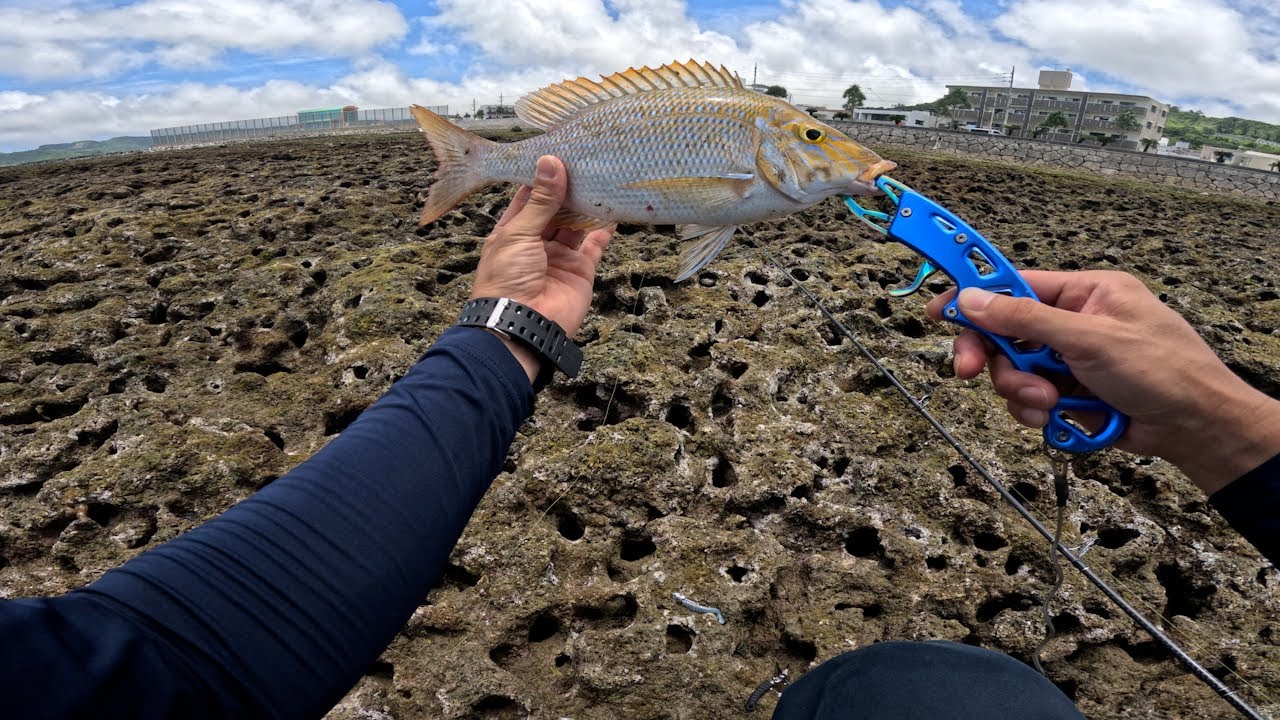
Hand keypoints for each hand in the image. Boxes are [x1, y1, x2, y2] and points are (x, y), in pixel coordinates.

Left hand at [470, 155, 612, 380]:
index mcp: (512, 233)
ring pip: (575, 225)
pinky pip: (594, 246)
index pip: (528, 198)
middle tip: (585, 161)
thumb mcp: (518, 233)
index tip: (558, 153)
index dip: (541, 178)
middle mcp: (536, 243)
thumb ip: (540, 200)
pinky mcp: (580, 271)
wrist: (522, 326)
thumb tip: (551, 163)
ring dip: (585, 205)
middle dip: (567, 189)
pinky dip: (604, 230)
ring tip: (600, 178)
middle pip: (554, 209)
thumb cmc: (507, 279)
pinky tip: (613, 209)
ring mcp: (559, 257)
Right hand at [925, 270, 1279, 493]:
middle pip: (1006, 333)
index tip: (939, 310)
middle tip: (967, 371)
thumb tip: (975, 299)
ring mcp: (1072, 360)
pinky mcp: (1071, 394)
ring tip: (1047, 402)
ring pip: (1014, 371)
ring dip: (1020, 390)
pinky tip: (1056, 417)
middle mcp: (1075, 323)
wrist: (1196, 427)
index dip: (974, 296)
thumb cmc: (1165, 371)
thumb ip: (1027, 318)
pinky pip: (1031, 400)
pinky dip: (1036, 411)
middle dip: (993, 357)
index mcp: (1085, 293)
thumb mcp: (1090, 338)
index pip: (1015, 285)